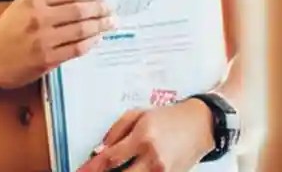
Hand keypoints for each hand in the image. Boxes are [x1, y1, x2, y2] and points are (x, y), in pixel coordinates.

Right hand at [0, 0, 114, 89]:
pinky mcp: (46, 58)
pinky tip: (97, 40)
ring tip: (110, 24)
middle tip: (112, 11)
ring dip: (100, 26)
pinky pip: (75, 49)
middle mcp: (39, 15)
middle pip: (79, 10)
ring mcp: (43, 38)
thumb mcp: (22, 4)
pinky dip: (89, 43)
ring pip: (81, 30)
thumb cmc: (6, 30)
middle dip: (100, 10)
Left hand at [77, 100, 214, 171]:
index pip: (111, 159)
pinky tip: (129, 169)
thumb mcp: (138, 114)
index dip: (92, 168)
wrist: (201, 125)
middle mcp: (153, 158)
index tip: (80, 171)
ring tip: (109, 169)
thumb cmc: (168, 117)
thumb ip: (116, 131)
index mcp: (143, 138)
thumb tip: (99, 151)